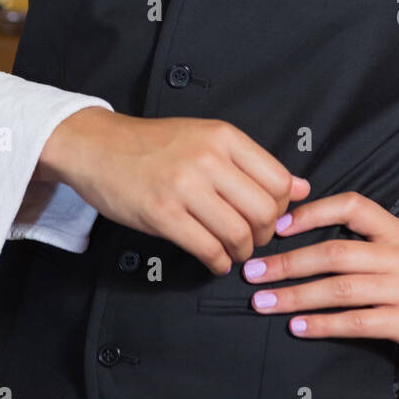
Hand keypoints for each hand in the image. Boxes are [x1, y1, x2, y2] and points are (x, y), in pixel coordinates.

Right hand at [37, 107, 310, 275]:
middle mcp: (208, 158)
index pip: (279, 180)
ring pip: (239, 234)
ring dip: (242, 252)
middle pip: (265, 211)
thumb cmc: (152, 144)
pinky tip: (214, 260)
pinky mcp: (162, 214)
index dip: (283, 207)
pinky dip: (218, 263)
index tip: (271, 216)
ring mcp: (184, 186)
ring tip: (232, 251)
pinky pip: (208, 249)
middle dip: (265, 235)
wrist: (97, 146)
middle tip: (253, 239)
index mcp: (223, 136)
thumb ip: (251, 162)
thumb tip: (301, 187)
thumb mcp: (205, 137)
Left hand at [241, 189, 398, 374]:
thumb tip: (302, 233)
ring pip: (340, 288)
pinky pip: (356, 321)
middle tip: (253, 271)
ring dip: (296, 296)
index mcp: (396, 231)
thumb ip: (363, 242)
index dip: (313, 212)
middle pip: (335, 253)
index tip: (278, 226)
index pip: (352, 206)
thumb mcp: (398, 253)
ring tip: (264, 302)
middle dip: (288, 262)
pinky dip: (323, 324)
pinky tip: (298, 327)